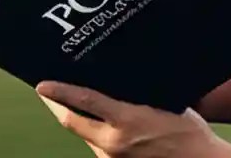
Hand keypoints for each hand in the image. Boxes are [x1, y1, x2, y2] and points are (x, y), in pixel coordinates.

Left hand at [36, 81, 230, 157]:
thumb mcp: (163, 103)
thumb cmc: (188, 131)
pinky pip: (99, 148)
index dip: (59, 92)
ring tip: (76, 105)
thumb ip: (135, 97)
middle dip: (56, 107)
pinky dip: (96, 135)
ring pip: (86, 136)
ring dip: (80, 122)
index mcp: (126, 120)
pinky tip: (103, 126)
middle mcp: (113, 143)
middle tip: (47, 93)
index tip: (42, 85)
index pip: (84, 102)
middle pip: (72, 123)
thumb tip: (115, 82)